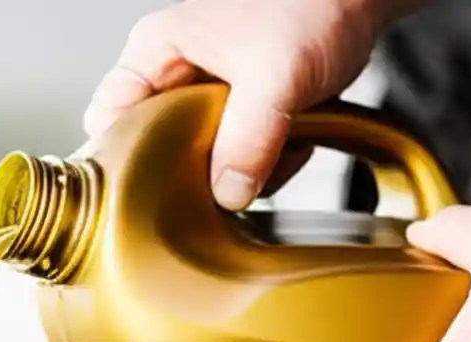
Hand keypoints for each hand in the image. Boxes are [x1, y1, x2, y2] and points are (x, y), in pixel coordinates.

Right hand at [83, 0, 420, 210]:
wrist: (361, 3)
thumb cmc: (315, 8)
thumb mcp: (276, 76)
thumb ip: (249, 138)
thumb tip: (226, 194)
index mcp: (156, 50)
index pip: (109, 117)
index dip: (122, 157)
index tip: (152, 191)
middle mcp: (174, 71)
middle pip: (155, 147)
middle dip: (195, 171)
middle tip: (230, 172)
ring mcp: (207, 94)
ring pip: (199, 159)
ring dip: (238, 170)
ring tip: (274, 146)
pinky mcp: (239, 112)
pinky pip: (234, 158)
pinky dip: (263, 163)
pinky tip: (288, 145)